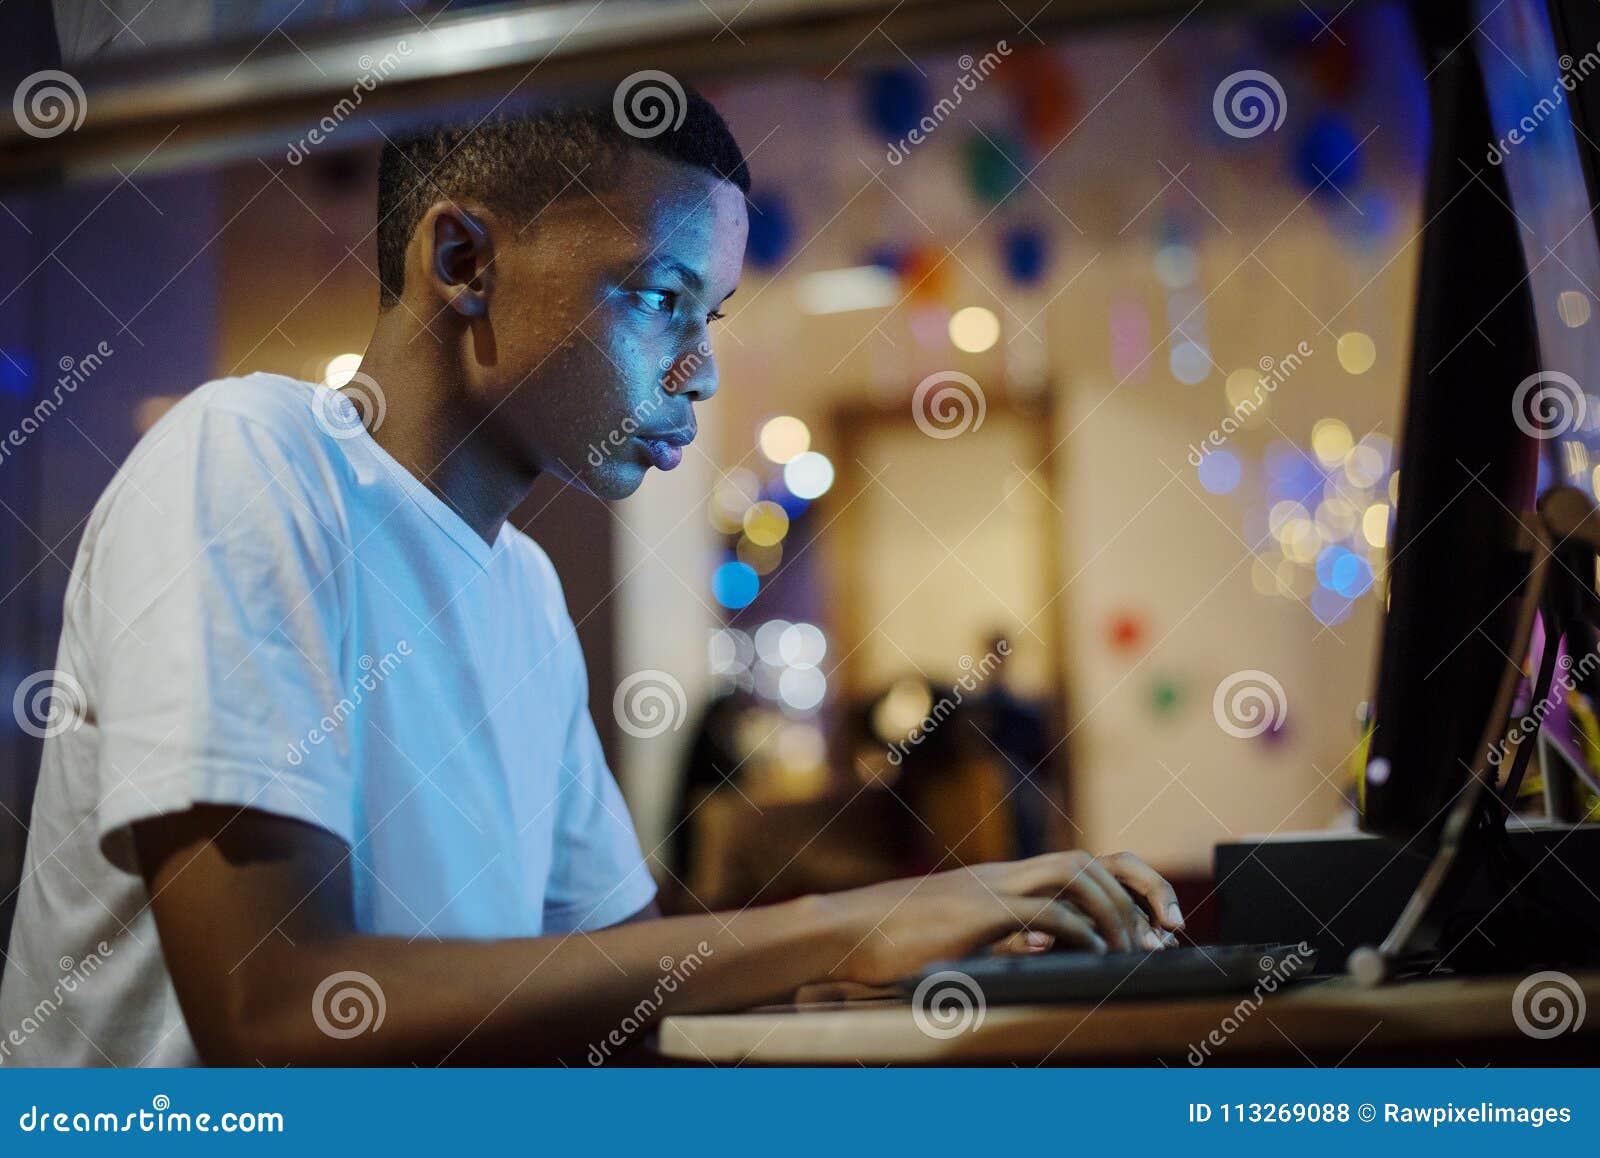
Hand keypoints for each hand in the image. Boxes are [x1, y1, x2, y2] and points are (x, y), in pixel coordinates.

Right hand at [820, 851, 1184, 987]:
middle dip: (1144, 889)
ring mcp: (992, 888)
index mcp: (1007, 881)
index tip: (1161, 922)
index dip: (1133, 886)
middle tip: (1171, 928)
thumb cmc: (895, 941)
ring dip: (1116, 909)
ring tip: (1136, 946)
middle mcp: (1006, 875)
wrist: (844, 930)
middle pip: (1094, 859)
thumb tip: (1053, 946)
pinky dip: (1078, 931)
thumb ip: (1008, 937)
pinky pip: (1042, 912)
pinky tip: (1093, 953)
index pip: (1085, 865)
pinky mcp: (978, 912)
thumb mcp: (965, 941)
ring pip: (1076, 874)